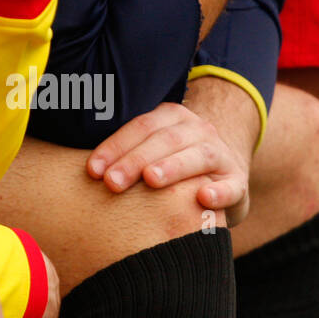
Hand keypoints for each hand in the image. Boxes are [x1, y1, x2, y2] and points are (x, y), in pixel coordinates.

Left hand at [86, 102, 250, 224]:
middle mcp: (198, 130)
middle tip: (112, 183)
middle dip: (136, 159)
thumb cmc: (173, 167)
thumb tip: (80, 169)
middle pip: (166, 140)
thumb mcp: (151, 152)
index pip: (141, 127)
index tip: (92, 171)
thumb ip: (123, 153)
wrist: (225, 174)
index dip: (115, 147)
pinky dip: (220, 192)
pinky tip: (203, 198)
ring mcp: (221, 154)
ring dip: (174, 166)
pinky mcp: (238, 181)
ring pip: (199, 156)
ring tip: (151, 180)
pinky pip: (232, 186)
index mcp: (172, 118)